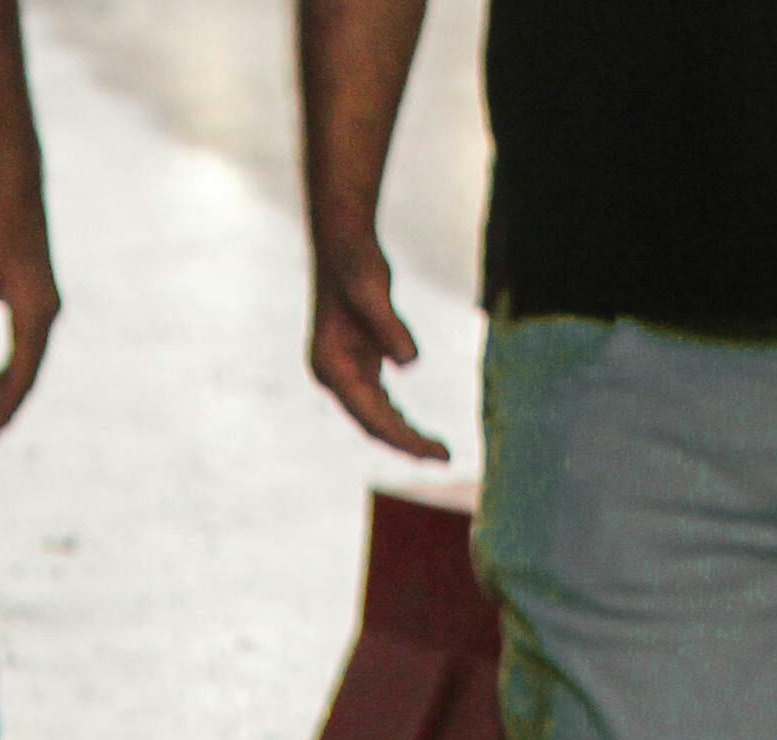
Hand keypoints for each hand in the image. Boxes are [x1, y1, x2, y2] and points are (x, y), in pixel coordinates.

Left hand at [0, 171, 59, 440]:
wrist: (14, 180)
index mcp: (35, 312)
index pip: (21, 376)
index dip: (3, 410)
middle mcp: (47, 312)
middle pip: (28, 376)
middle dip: (5, 409)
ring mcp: (45, 304)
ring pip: (28, 362)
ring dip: (7, 390)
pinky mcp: (37, 294)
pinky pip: (26, 344)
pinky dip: (10, 366)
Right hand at [308, 236, 447, 462]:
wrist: (342, 243)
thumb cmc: (355, 263)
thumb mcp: (372, 291)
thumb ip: (389, 327)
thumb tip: (410, 363)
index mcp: (332, 368)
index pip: (371, 416)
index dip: (403, 438)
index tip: (432, 453)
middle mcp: (334, 376)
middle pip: (374, 423)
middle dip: (408, 443)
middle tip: (445, 459)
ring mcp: (344, 371)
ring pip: (376, 415)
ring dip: (405, 433)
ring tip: (438, 451)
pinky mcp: (357, 362)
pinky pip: (378, 400)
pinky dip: (397, 415)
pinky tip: (415, 428)